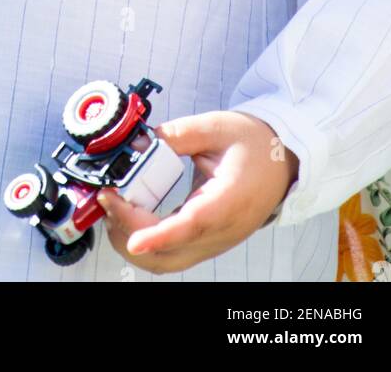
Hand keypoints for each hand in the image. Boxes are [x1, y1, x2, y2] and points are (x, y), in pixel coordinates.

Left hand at [96, 110, 298, 273]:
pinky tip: (129, 213)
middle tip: (108, 197)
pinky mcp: (205, 242)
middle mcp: (221, 231)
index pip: (192, 225)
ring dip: (131, 240)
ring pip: (165, 262)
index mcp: (229, 201)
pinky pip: (169, 254)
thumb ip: (176, 135)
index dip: (159, 235)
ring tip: (113, 206)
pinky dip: (143, 240)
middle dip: (128, 232)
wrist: (283, 163)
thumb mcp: (216, 127)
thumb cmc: (255, 145)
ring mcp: (213, 242)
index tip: (133, 238)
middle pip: (169, 254)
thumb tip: (137, 143)